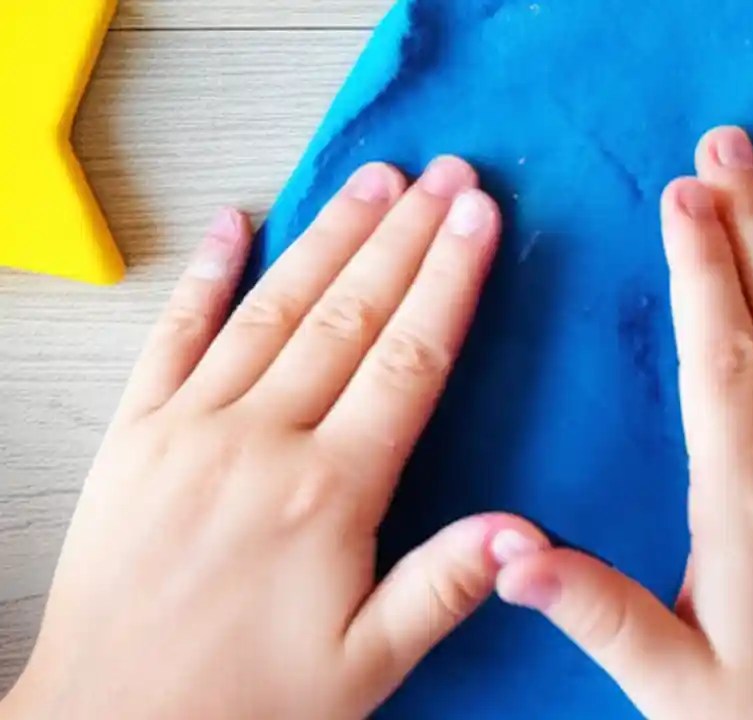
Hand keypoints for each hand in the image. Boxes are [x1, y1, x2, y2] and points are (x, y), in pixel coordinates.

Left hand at [0, 159, 548, 719]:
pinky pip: (171, 335)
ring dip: (329, 236)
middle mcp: (258, 442)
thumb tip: (523, 532)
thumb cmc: (244, 704)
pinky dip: (203, 274)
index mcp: (326, 493)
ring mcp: (188, 428)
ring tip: (374, 181)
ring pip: (274, 309)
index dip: (450, 280)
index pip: (408, 360)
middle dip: (407, 235)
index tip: (481, 220)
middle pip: (351, 314)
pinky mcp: (134, 435)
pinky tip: (233, 223)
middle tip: (447, 174)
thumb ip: (441, 587)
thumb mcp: (365, 666)